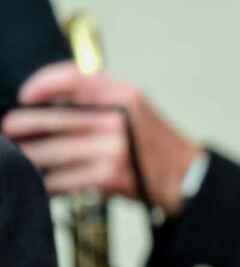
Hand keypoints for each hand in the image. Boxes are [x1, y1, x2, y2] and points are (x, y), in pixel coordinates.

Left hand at [1, 61, 202, 214]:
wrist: (190, 179)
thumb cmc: (158, 148)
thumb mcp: (136, 110)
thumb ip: (102, 101)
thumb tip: (50, 106)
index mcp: (125, 95)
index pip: (74, 77)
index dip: (42, 84)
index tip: (26, 96)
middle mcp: (118, 119)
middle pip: (53, 119)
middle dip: (22, 126)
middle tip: (9, 131)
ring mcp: (113, 149)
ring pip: (53, 154)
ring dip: (30, 159)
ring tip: (21, 160)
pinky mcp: (109, 176)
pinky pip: (64, 179)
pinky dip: (49, 184)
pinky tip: (43, 184)